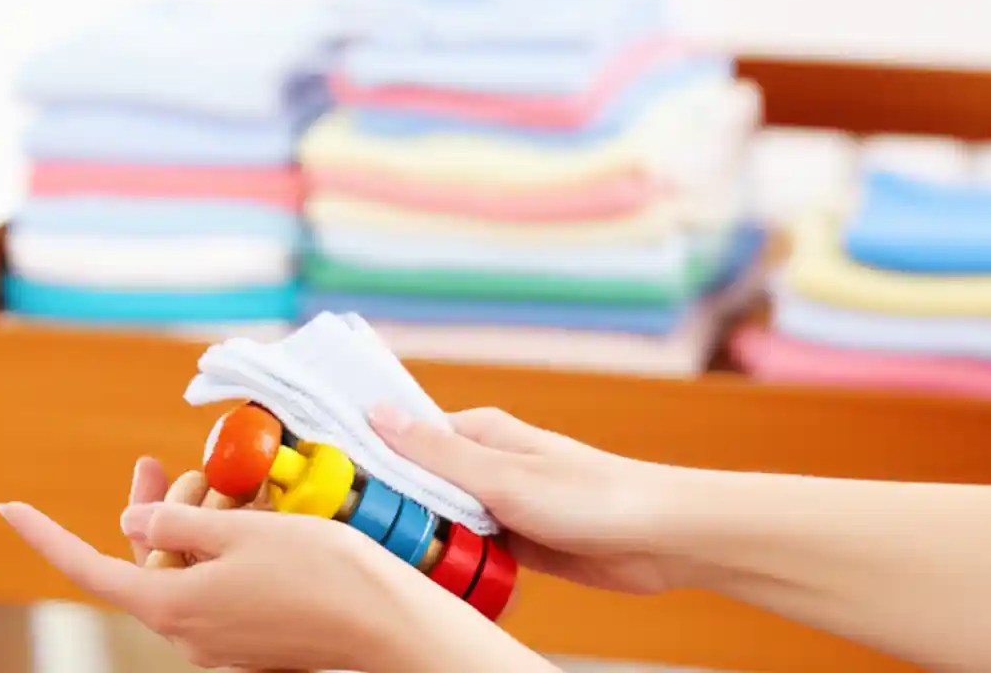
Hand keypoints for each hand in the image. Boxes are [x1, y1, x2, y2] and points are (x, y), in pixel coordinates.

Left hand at [0, 457, 553, 671]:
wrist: (387, 621)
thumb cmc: (321, 572)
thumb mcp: (241, 531)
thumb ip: (178, 525)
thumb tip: (137, 525)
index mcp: (175, 605)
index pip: (92, 569)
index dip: (47, 536)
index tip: (10, 508)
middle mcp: (191, 631)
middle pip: (151, 560)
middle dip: (166, 507)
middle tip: (191, 466)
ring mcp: (223, 638)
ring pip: (190, 568)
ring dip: (204, 522)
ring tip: (240, 487)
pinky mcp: (253, 635)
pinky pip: (220, 584)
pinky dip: (228, 547)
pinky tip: (257, 518)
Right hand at [369, 406, 708, 594]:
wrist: (657, 539)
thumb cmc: (590, 495)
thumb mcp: (501, 475)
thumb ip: (436, 451)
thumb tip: (377, 412)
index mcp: (481, 434)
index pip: (407, 437)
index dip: (371, 454)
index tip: (334, 474)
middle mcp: (488, 466)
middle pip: (420, 484)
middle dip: (395, 506)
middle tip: (357, 528)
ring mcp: (502, 505)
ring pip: (443, 522)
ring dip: (427, 539)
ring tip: (391, 557)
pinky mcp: (518, 542)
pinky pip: (472, 552)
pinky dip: (458, 564)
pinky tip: (437, 578)